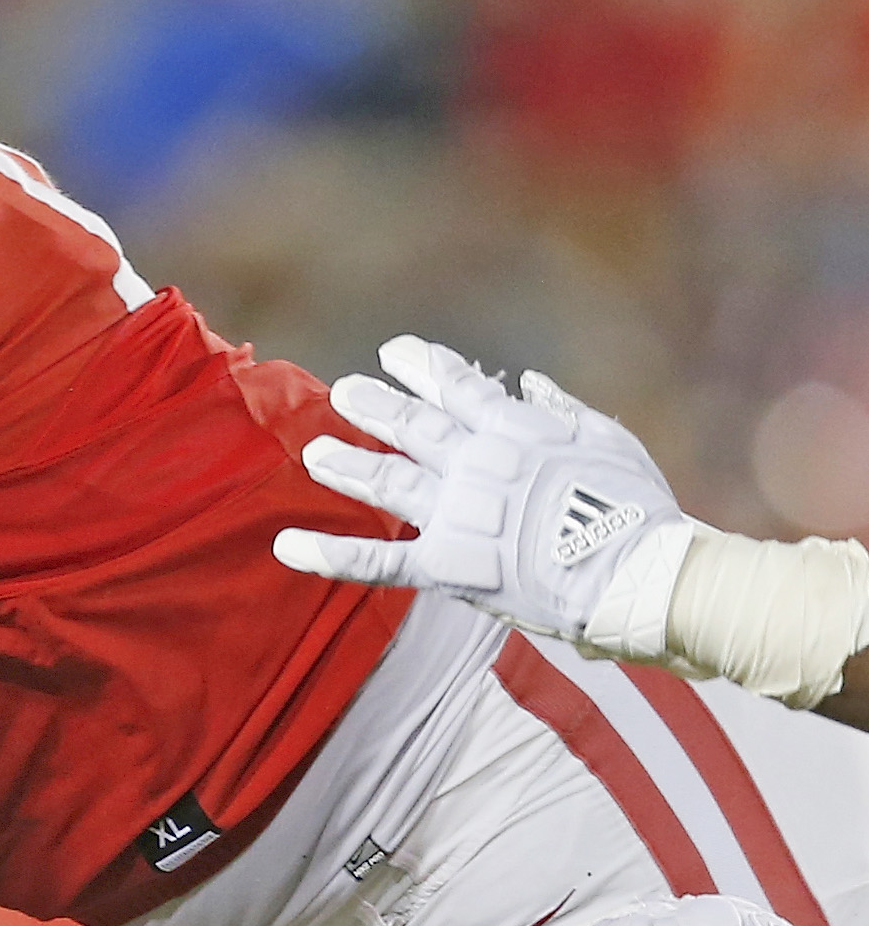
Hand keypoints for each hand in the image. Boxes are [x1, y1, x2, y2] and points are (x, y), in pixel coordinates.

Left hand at [272, 335, 693, 657]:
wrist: (636, 573)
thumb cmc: (637, 508)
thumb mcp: (610, 441)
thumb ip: (564, 409)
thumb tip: (530, 381)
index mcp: (516, 432)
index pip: (460, 389)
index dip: (425, 368)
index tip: (396, 351)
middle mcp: (475, 465)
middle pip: (413, 427)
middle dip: (376, 406)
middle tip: (344, 390)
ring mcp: (455, 515)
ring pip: (387, 482)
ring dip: (347, 464)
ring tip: (314, 452)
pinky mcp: (444, 566)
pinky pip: (376, 561)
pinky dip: (329, 554)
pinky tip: (287, 547)